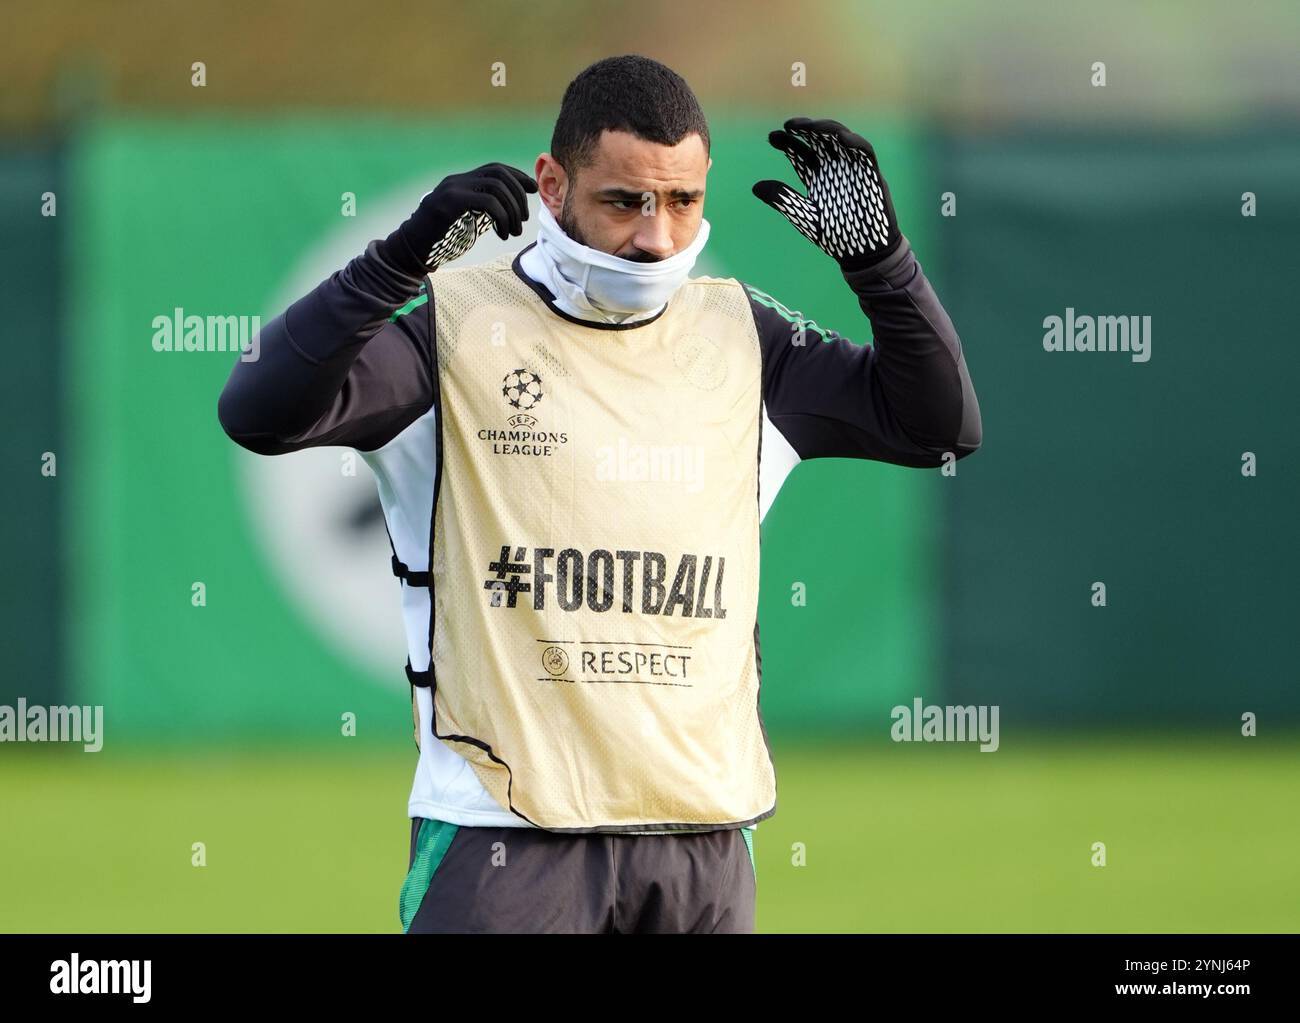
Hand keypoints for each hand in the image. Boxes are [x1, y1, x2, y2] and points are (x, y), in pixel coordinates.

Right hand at [395, 163, 537, 269]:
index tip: (533, 189)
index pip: (495, 168)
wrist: (411, 249)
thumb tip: (511, 210)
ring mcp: (452, 189)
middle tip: (523, 220)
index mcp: (461, 181)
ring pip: (496, 188)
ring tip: (514, 232)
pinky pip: (487, 202)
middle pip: (499, 174)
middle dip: (518, 196)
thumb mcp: (466, 220)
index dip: (518, 176)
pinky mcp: (450, 203)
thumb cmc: (439, 239)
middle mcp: (457, 180)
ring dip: (512, 211)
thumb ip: (484, 211)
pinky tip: (502, 234)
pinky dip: (502, 218)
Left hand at [752, 117, 901, 269]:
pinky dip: (855, 143)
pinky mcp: (870, 174)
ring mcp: (851, 168)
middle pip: (818, 140)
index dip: (787, 142)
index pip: (799, 153)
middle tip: (789, 126)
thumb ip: (783, 200)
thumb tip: (755, 186)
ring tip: (812, 127)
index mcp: (816, 178)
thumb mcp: (803, 216)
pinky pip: (865, 152)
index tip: (772, 137)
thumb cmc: (835, 236)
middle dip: (805, 129)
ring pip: (840, 139)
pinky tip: (842, 138)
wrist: (863, 254)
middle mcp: (833, 168)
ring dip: (827, 129)